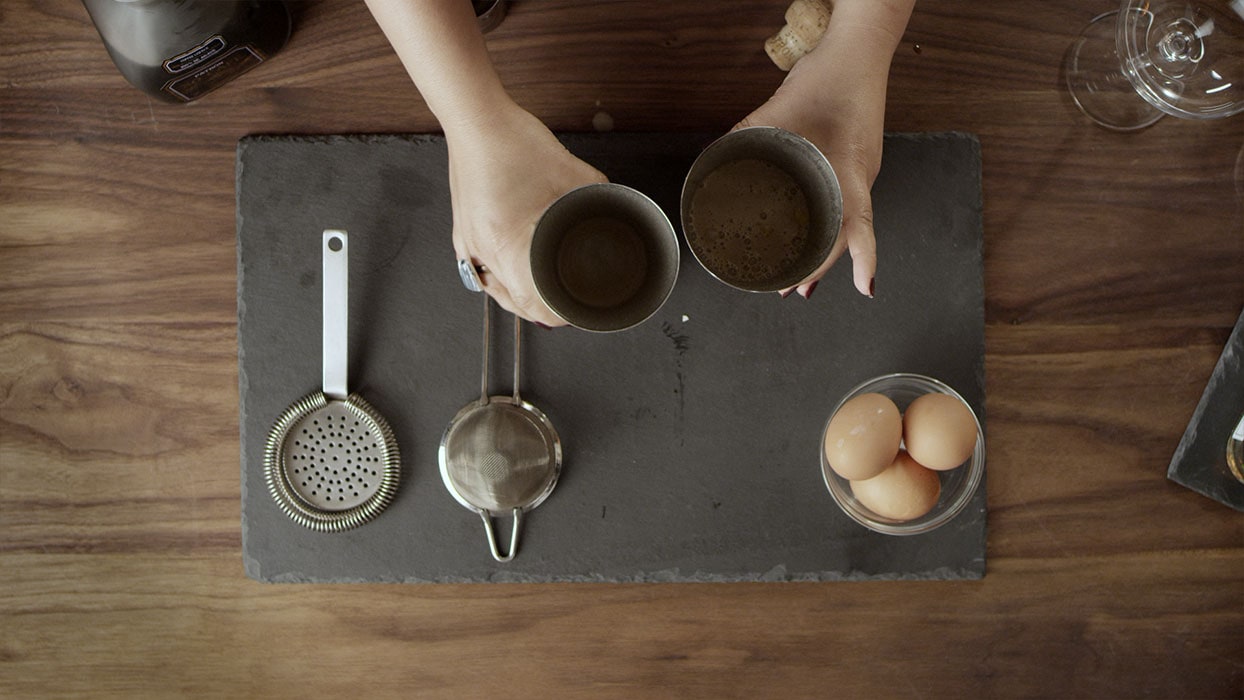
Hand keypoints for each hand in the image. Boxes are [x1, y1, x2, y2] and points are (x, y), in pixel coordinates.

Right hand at [447, 101, 606, 324]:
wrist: (476, 119)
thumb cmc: (511, 143)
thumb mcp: (571, 175)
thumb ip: (599, 197)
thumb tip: (616, 209)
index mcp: (504, 245)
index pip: (531, 302)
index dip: (558, 314)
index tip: (576, 313)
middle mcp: (480, 250)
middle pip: (512, 302)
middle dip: (542, 310)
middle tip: (568, 307)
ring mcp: (467, 241)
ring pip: (494, 287)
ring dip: (520, 294)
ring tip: (544, 293)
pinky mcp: (463, 229)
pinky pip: (482, 267)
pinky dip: (503, 275)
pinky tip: (517, 267)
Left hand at [736, 3, 909, 298]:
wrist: (860, 49)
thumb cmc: (831, 76)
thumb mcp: (780, 108)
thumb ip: (749, 134)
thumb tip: (718, 158)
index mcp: (851, 167)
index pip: (861, 222)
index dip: (862, 256)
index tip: (864, 287)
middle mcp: (862, 175)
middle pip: (848, 234)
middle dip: (823, 267)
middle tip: (793, 291)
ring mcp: (862, 169)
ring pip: (847, 221)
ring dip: (825, 250)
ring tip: (800, 278)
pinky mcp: (856, 161)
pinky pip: (846, 202)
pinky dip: (829, 225)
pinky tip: (812, 232)